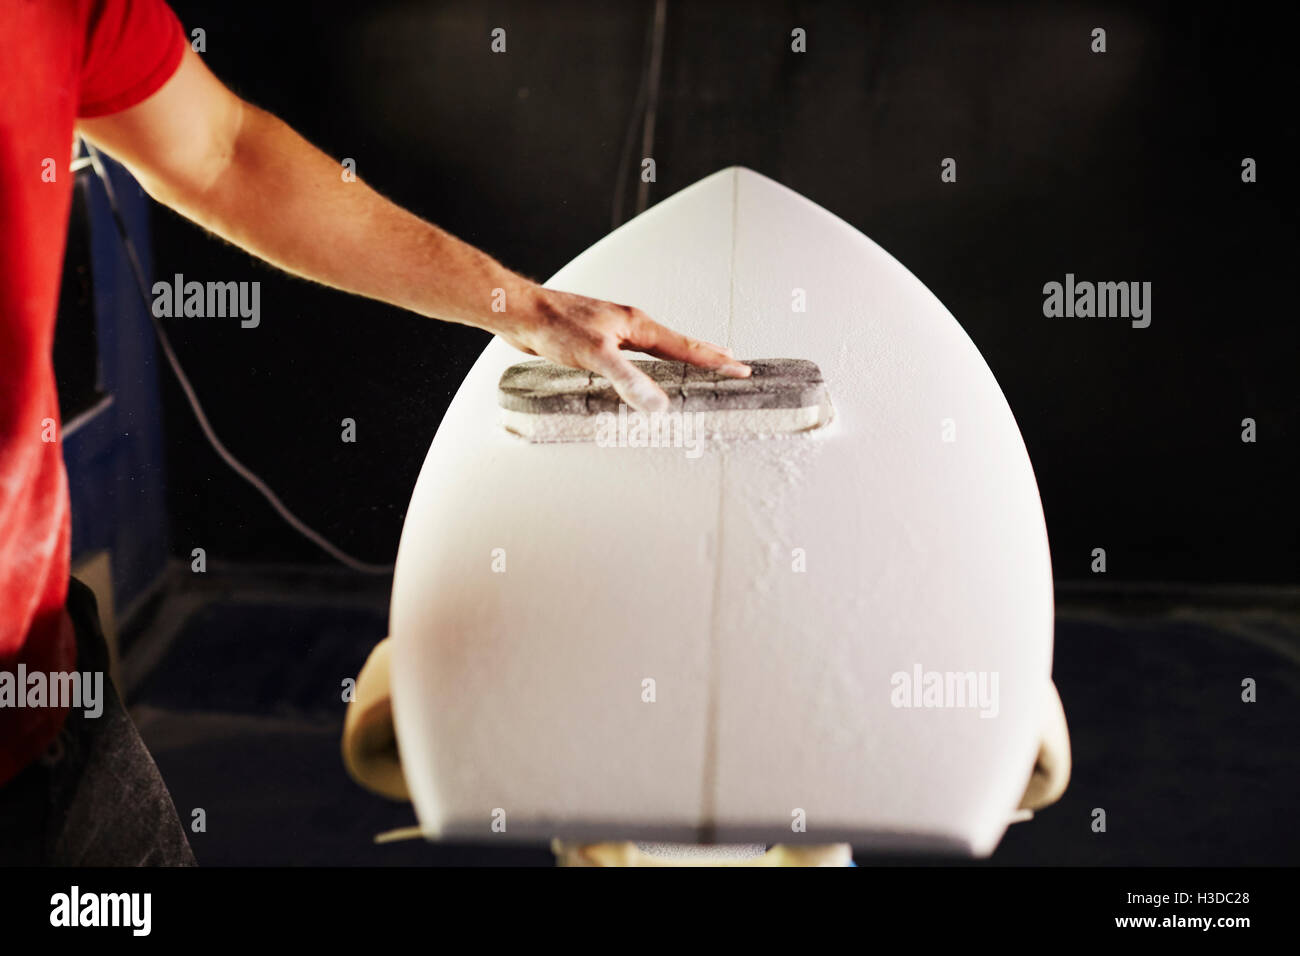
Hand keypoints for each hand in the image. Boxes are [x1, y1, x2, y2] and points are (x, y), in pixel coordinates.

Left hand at [490, 286, 750, 412]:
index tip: (740, 367)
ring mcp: (614, 331)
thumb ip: (627, 379)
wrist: (521, 312)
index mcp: (637, 325)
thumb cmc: (554, 325)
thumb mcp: (595, 355)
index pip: (685, 346)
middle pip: (678, 343)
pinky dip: (651, 362)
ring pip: (657, 347)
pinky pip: (636, 353)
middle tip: (732, 363)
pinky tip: (644, 368)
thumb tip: (658, 404)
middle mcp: (630, 325)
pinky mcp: (597, 339)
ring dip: (680, 357)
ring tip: (698, 364)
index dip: (713, 360)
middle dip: (706, 355)